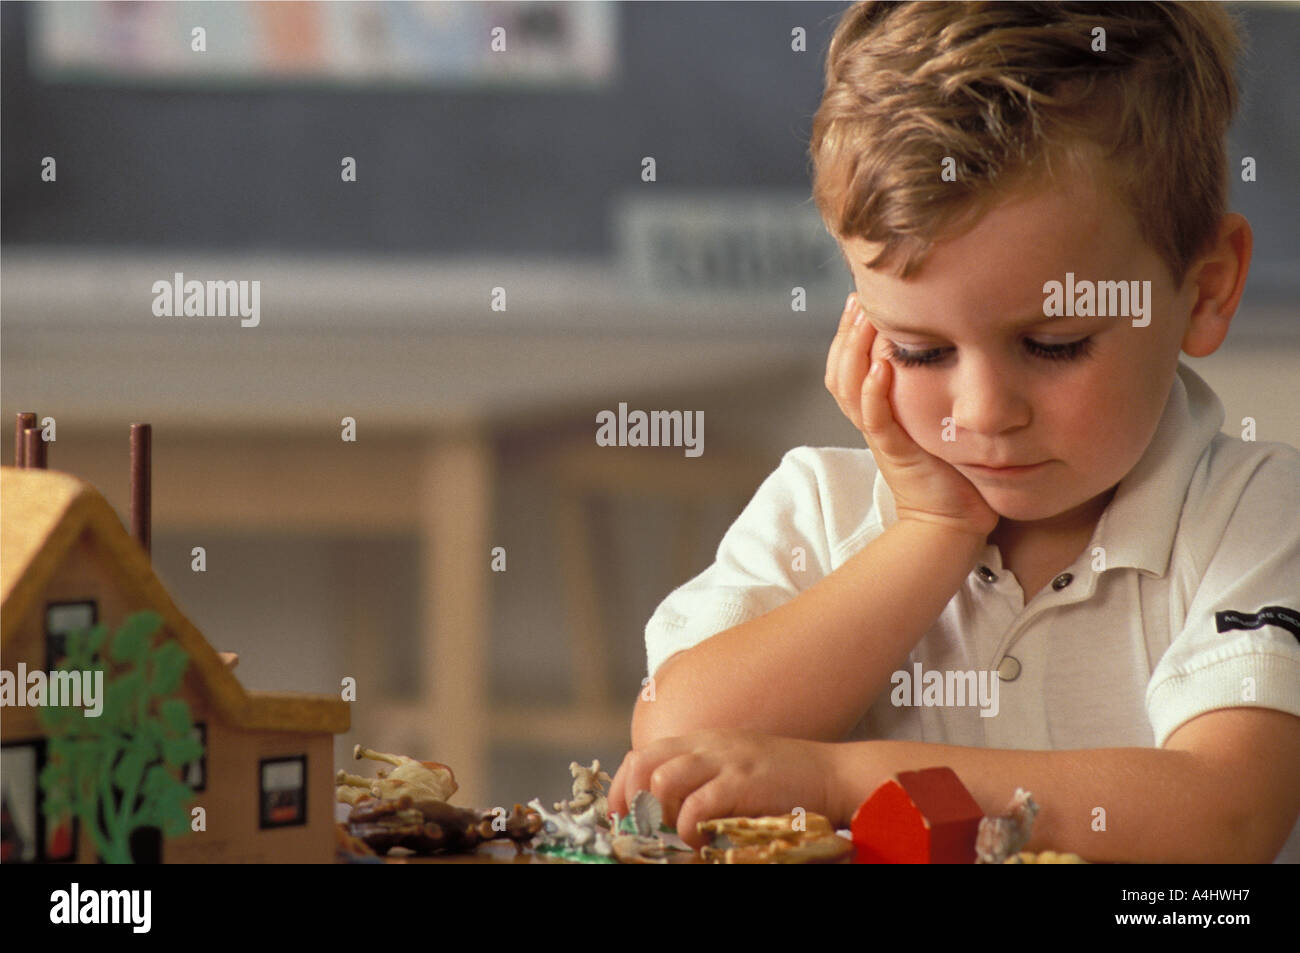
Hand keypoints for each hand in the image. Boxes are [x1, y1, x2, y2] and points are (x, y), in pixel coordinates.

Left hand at [607, 730, 839, 848]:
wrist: (831, 774)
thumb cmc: (784, 777)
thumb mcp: (734, 764)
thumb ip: (701, 774)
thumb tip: (664, 805)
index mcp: (701, 741)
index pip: (642, 754)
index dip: (621, 787)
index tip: (619, 816)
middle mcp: (706, 745)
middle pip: (642, 762)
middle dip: (630, 800)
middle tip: (640, 830)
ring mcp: (724, 761)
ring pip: (663, 780)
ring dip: (660, 815)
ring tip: (675, 835)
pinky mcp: (742, 783)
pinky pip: (697, 805)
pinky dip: (689, 828)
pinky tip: (700, 840)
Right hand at [825, 293, 998, 538]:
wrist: (953, 522)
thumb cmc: (953, 471)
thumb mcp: (938, 419)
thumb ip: (934, 388)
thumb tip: (949, 346)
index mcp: (878, 413)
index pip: (847, 366)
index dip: (848, 333)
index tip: (860, 300)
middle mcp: (873, 422)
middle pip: (839, 371)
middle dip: (847, 332)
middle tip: (857, 298)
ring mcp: (882, 437)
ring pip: (849, 388)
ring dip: (854, 351)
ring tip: (865, 320)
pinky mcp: (896, 453)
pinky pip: (875, 419)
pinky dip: (873, 392)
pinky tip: (880, 367)